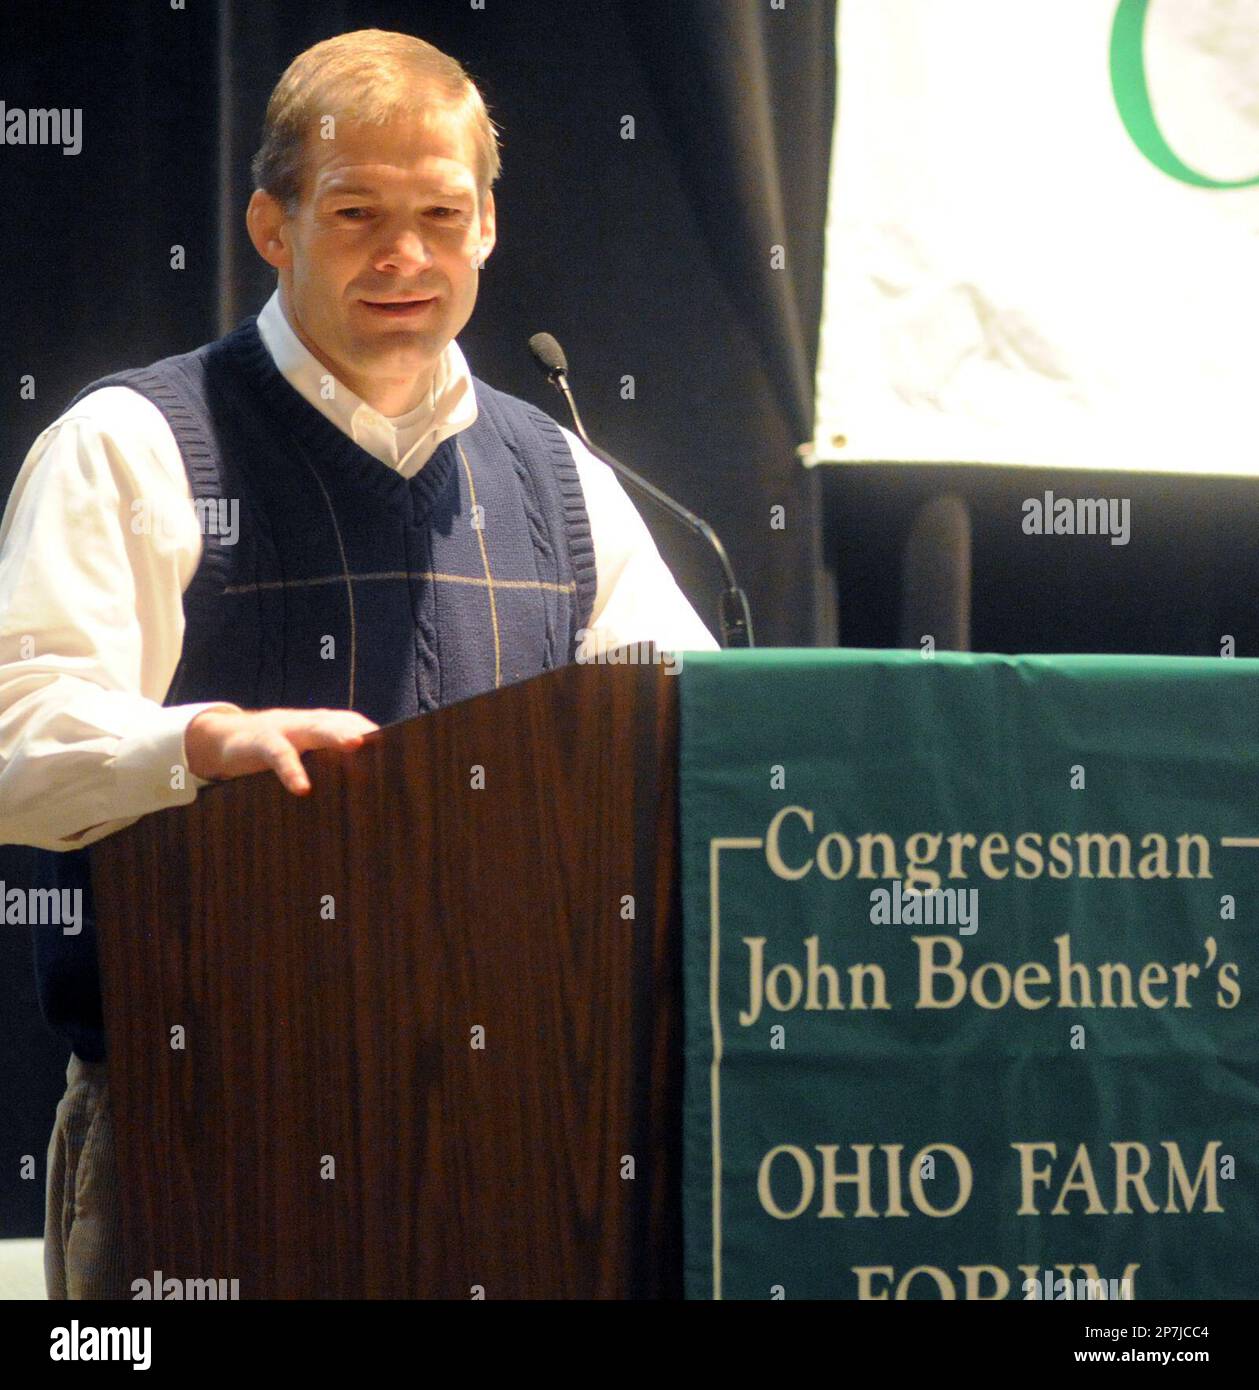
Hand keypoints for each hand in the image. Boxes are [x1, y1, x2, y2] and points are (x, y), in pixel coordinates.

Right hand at [184, 707, 379, 794]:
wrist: (224, 738)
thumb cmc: (277, 750)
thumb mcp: (306, 753)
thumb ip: (333, 765)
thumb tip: (369, 796)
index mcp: (324, 726)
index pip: (357, 724)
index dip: (379, 734)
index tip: (406, 745)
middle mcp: (310, 723)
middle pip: (342, 721)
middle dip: (365, 727)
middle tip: (387, 738)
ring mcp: (286, 730)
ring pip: (314, 728)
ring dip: (334, 733)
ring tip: (355, 743)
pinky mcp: (261, 743)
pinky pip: (279, 755)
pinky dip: (291, 770)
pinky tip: (302, 788)